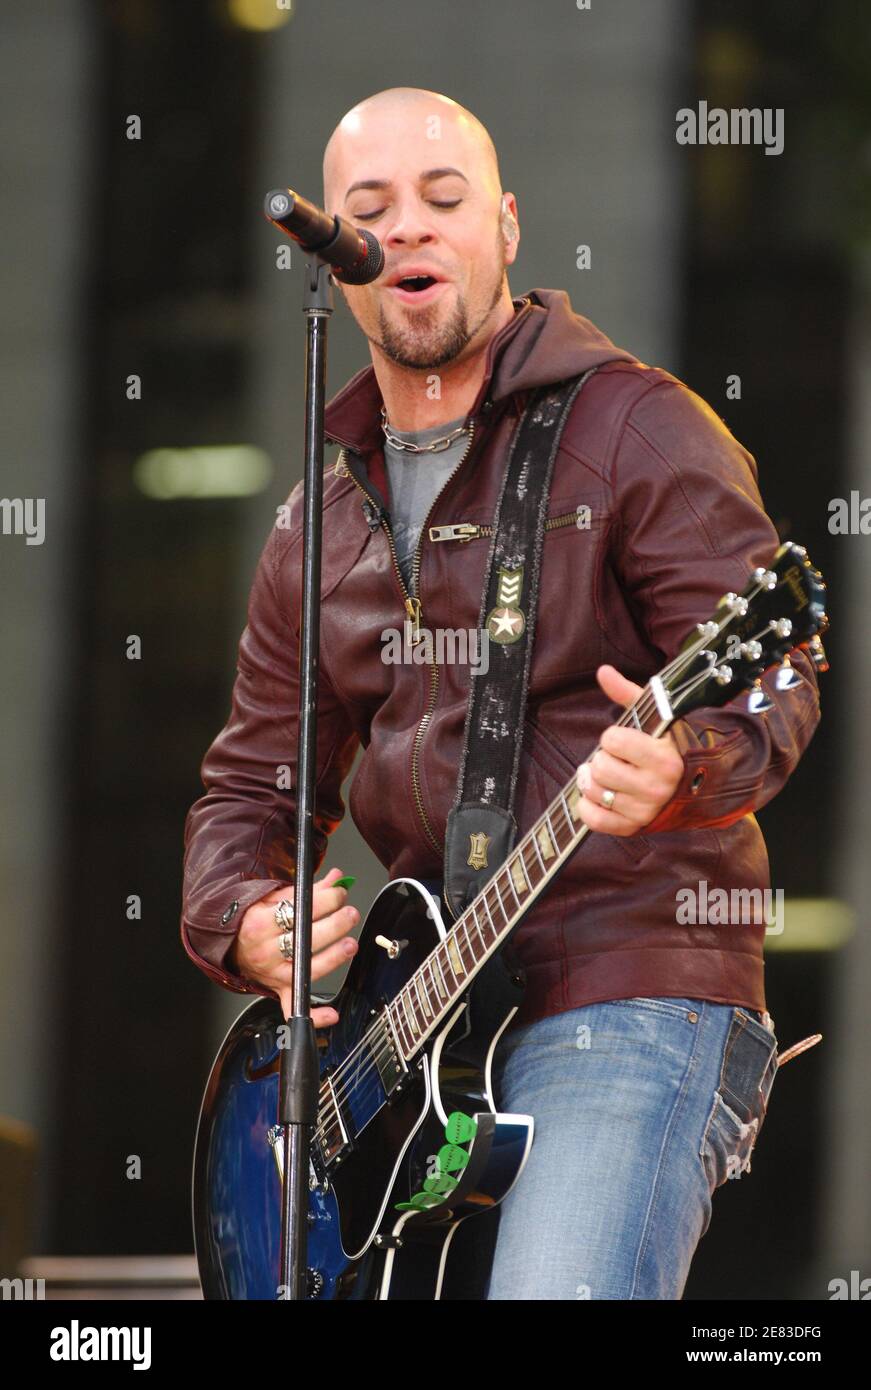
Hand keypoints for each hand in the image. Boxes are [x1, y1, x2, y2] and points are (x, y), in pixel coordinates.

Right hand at [228, 866, 359, 1026]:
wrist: (231, 944)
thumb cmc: (254, 919)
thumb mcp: (273, 898)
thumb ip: (307, 891)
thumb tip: (336, 879)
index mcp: (260, 923)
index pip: (297, 911)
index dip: (324, 900)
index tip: (339, 893)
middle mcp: (265, 951)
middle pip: (304, 939)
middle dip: (333, 925)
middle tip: (349, 914)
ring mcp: (273, 974)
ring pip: (307, 969)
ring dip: (333, 957)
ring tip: (349, 943)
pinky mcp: (279, 990)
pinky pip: (293, 1008)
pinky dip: (314, 1015)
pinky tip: (332, 1014)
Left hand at [575, 664, 683, 835]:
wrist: (695, 786)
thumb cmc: (669, 746)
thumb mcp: (655, 718)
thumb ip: (627, 694)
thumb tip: (603, 671)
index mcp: (664, 758)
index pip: (613, 741)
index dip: (612, 736)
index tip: (622, 739)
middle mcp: (656, 788)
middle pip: (600, 768)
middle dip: (600, 758)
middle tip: (609, 758)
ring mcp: (645, 810)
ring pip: (595, 792)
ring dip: (590, 781)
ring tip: (599, 774)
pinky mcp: (634, 827)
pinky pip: (596, 821)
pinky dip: (587, 808)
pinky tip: (593, 796)